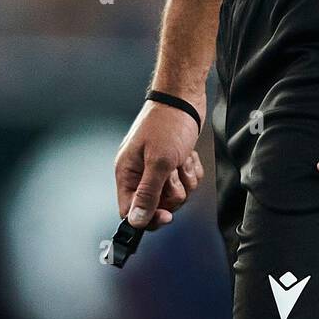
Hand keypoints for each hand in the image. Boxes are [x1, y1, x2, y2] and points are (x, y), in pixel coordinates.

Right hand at [114, 95, 205, 230]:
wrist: (184, 98)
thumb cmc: (168, 122)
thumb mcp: (159, 161)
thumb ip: (147, 194)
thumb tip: (135, 221)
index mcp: (127, 172)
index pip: (130, 211)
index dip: (149, 216)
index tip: (166, 215)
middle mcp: (140, 172)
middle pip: (157, 205)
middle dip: (172, 192)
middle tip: (173, 173)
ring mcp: (158, 167)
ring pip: (175, 194)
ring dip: (184, 179)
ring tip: (181, 159)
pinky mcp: (174, 162)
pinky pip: (186, 181)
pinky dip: (191, 170)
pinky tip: (188, 155)